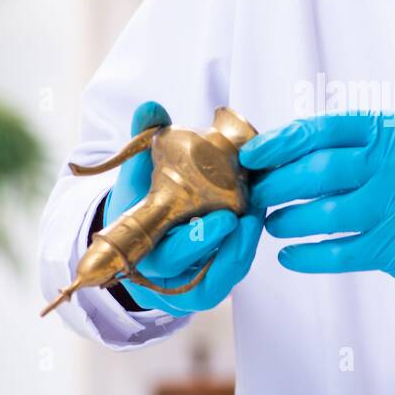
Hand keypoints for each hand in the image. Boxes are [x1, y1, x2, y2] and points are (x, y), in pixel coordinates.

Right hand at [105, 101, 264, 316]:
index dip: (192, 244)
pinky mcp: (211, 284)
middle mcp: (162, 277)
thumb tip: (151, 109)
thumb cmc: (142, 195)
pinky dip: (242, 253)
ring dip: (239, 249)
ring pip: (218, 278)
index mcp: (138, 251)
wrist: (145, 223)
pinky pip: (229, 276)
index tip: (222, 220)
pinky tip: (255, 224)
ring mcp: (187, 285)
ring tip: (255, 216)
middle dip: (221, 247)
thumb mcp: (139, 168)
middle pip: (193, 273)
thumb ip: (144, 139)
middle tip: (241, 218)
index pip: (164, 257)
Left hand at [238, 113, 394, 298]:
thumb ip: (341, 144)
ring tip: (272, 224)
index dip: (281, 142)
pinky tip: (289, 256)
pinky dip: (308, 256)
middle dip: (278, 185)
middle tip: (256, 195)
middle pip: (321, 172)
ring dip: (289, 221)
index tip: (250, 156)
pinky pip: (340, 254)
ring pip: (326, 215)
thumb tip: (270, 152)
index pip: (325, 129)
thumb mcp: (388, 148)